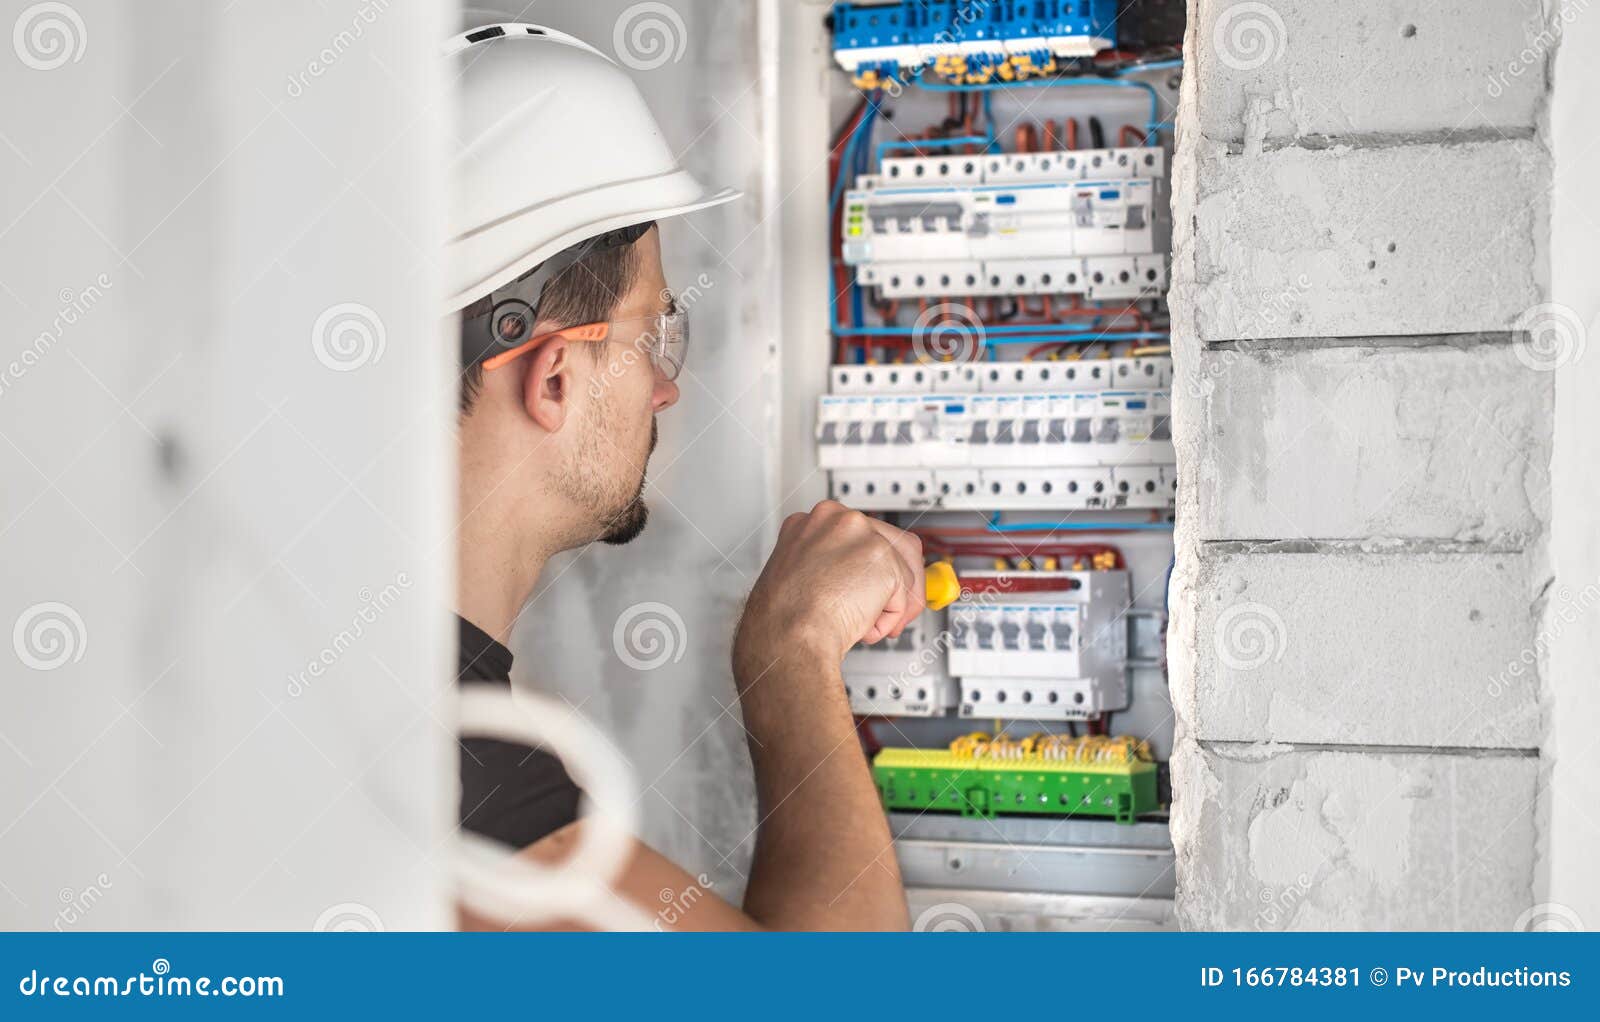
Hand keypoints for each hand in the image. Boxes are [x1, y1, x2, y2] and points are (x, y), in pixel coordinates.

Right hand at [733, 501, 923, 682]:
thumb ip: (828, 568)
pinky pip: (905, 592)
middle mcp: (835, 518)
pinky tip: (865, 627)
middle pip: (891, 543)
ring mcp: (860, 533)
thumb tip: (858, 580)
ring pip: (903, 568)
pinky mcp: (881, 555)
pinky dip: (891, 617)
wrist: (788, 635)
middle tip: (884, 611)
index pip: (859, 534)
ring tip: (868, 624)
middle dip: (895, 583)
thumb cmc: (784, 620)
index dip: (868, 567)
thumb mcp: (798, 578)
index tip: (869, 585)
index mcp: (810, 523)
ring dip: (894, 603)